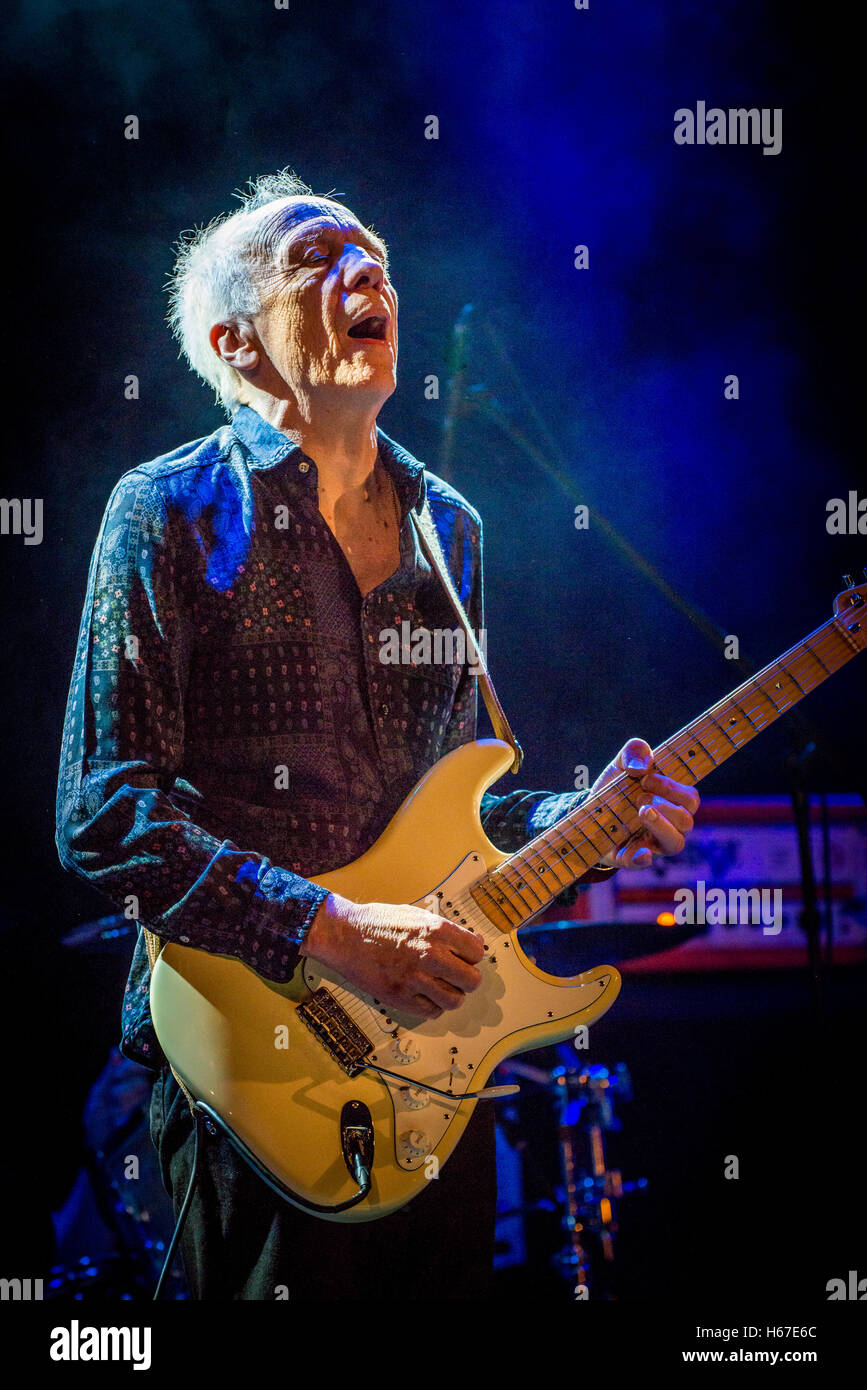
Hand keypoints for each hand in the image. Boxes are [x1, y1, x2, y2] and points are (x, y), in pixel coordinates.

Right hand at [301, 892, 484, 1018]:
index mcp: (437, 931)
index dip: (471, 956)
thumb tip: (475, 943)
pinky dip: (431, 1006)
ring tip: (439, 986)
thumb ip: (448, 931)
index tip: (463, 958)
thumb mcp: (418, 915)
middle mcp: (430, 955)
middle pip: (472, 981)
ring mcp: (415, 979)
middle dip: (467, 979)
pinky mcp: (401, 998)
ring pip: (455, 1001)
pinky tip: (423, 994)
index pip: (477, 953)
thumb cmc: (379, 923)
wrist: (345, 936)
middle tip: (456, 976)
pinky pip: (432, 1012)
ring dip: (451, 995)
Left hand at [590, 738, 699, 869]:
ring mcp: (651, 843)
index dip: (673, 788)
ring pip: (674, 843)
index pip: (690, 799)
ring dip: (661, 826)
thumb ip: (635, 751)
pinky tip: (640, 851)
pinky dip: (642, 858)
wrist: (587, 810)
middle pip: (686, 821)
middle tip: (640, 797)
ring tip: (642, 811)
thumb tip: (642, 765)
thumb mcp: (622, 762)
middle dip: (666, 806)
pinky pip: (641, 862)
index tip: (646, 779)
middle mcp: (668, 825)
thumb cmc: (616, 787)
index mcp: (672, 802)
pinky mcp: (629, 856)